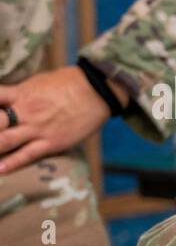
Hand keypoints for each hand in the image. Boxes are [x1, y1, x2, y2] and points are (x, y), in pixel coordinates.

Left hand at [0, 66, 123, 173]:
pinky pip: (28, 155)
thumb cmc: (68, 83)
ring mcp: (38, 128)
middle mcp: (25, 111)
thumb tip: (5, 99)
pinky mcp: (52, 142)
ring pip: (5, 141)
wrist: (96, 90)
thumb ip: (18, 93)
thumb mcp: (37, 82)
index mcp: (19, 93)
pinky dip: (12, 163)